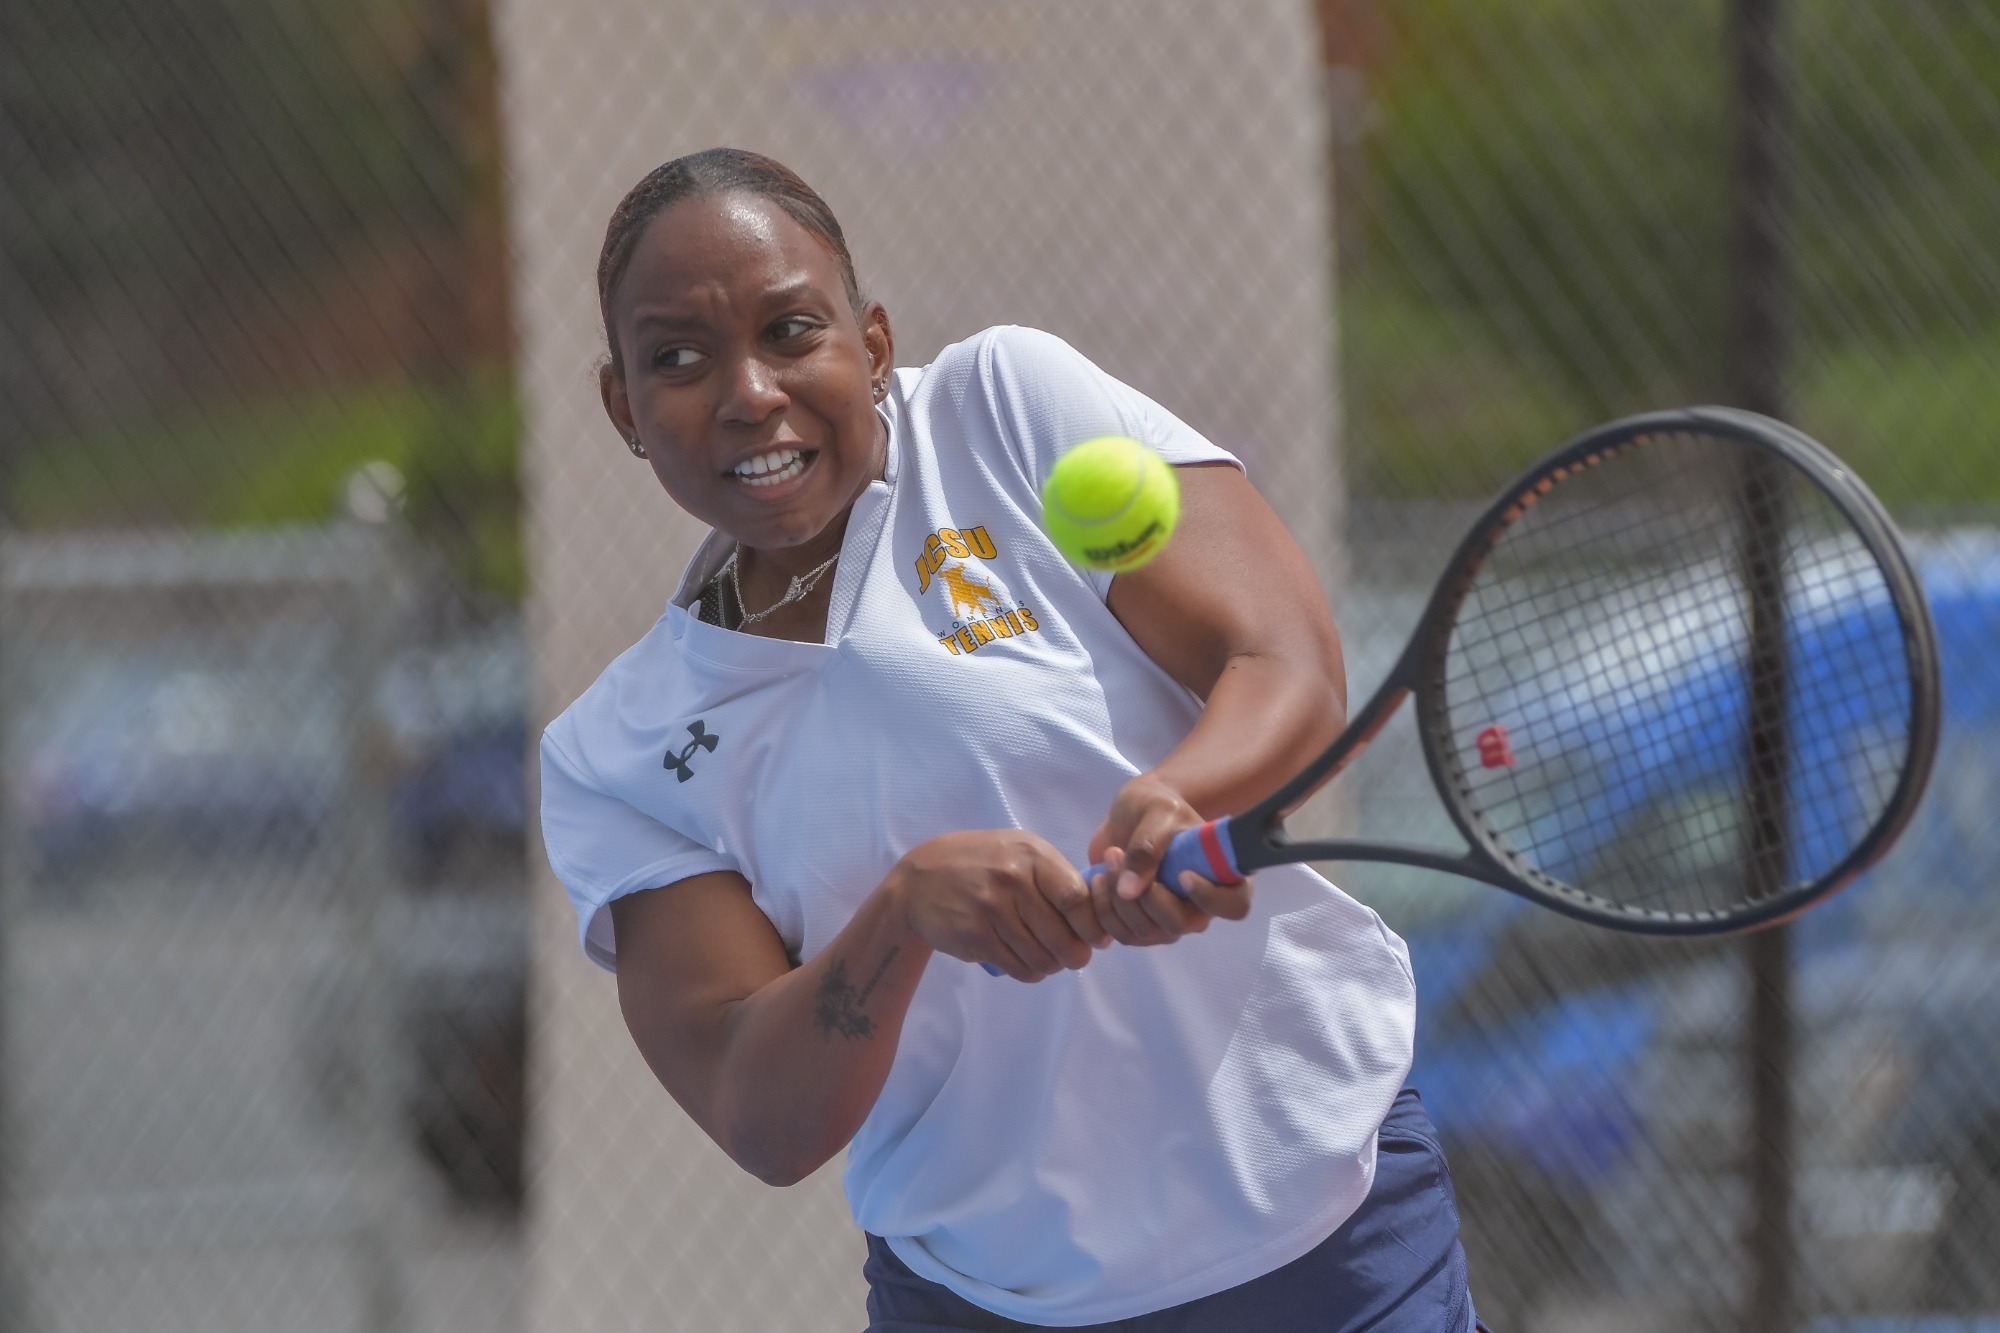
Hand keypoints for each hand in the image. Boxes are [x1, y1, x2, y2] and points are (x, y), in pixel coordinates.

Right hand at [884, 830, 1107, 981]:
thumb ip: (1056, 875)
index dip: (1093, 926)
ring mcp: (991, 911)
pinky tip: (1026, 962)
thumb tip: (1097, 915)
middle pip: (1063, 937)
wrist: (920, 880)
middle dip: (1075, 954)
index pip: (1077, 899)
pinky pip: (1018, 968)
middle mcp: (1012, 881)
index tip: (1097, 938)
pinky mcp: (975, 937)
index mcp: (1031, 856)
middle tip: (1074, 955)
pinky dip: (1030, 972)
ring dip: (1051, 965)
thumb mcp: (1019, 851)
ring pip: (1042, 958)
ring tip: (1048, 957)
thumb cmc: (982, 863)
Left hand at [1087, 773, 1253, 946]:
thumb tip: (1130, 891)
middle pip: (1177, 925)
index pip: (1234, 907)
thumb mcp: (1157, 813)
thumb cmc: (1156, 806)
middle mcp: (1199, 907)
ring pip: (1144, 932)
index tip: (1181, 874)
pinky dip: (1102, 909)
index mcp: (1223, 877)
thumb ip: (1148, 847)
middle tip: (1117, 853)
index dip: (1209, 898)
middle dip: (1144, 893)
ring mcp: (1169, 921)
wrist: (1130, 814)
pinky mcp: (1139, 925)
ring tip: (1109, 855)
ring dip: (1117, 898)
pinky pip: (1120, 934)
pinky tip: (1097, 878)